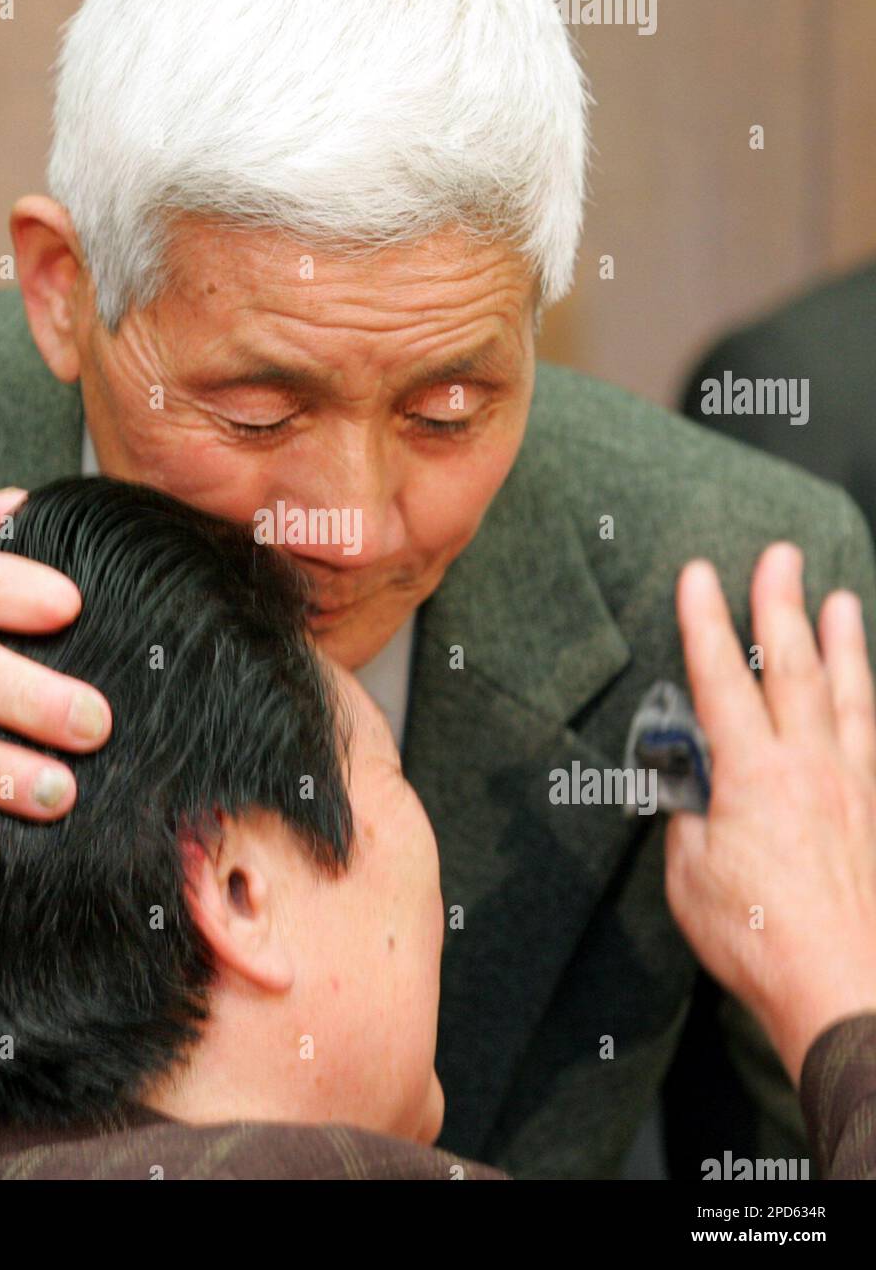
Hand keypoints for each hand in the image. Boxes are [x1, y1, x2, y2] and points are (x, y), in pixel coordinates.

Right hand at [666, 542, 875, 1084]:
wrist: (844, 990)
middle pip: (794, 668)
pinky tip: (868, 691)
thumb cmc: (761, 939)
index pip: (720, 680)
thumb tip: (694, 793)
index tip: (697, 575)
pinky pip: (875, 738)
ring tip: (839, 599)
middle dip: (780, 604)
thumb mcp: (691, 877)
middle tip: (780, 556)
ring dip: (841, 641)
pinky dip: (869, 703)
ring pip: (848, 695)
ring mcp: (854, 788)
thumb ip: (690, 820)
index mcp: (754, 776)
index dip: (705, 622)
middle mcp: (811, 768)